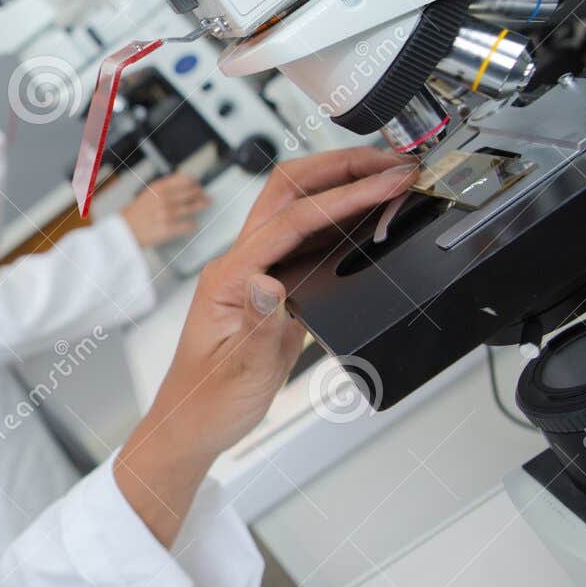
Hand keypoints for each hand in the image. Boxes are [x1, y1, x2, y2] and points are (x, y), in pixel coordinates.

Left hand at [114, 148, 417, 544]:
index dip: (344, 196)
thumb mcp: (237, 371)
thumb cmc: (206, 402)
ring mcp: (256, 272)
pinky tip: (368, 219)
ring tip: (388, 176)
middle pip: (288, 191)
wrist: (192, 425)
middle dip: (341, 166)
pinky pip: (306, 239)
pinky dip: (340, 220)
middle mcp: (240, 264)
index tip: (387, 182)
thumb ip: (256, 327)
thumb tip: (270, 283)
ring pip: (297, 208)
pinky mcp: (273, 287)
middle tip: (393, 161)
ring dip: (340, 185)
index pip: (292, 220)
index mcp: (229, 276)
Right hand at [119, 173, 211, 247]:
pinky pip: (186, 226)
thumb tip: (183, 178)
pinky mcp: (167, 229)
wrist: (124, 230)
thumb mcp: (148, 193)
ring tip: (205, 204)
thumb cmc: (136, 213)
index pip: (184, 180)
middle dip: (200, 194)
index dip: (194, 183)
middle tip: (205, 196)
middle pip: (190, 193)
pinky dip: (192, 225)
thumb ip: (165, 185)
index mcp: (158, 188)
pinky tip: (194, 224)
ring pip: (190, 208)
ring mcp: (166, 214)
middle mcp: (163, 199)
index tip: (198, 185)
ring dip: (200, 206)